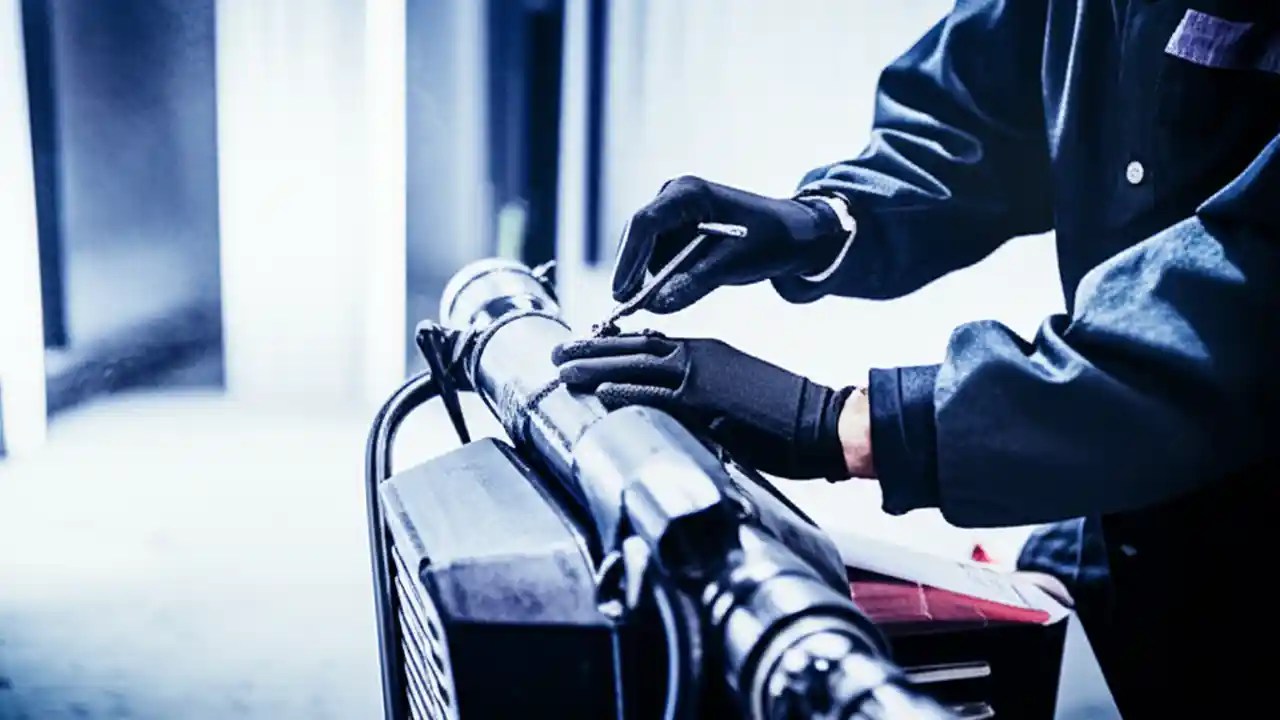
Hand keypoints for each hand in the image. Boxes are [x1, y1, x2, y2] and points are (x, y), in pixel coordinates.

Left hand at [553, 332, 853, 479]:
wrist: (823, 419)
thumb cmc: (786, 414)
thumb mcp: (736, 391)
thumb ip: (700, 396)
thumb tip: (674, 412)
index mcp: (706, 352)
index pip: (650, 343)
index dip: (613, 345)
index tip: (585, 347)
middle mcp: (698, 356)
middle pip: (634, 347)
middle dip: (591, 349)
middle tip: (558, 351)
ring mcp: (700, 377)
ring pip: (636, 366)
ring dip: (595, 367)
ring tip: (563, 368)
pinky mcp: (705, 403)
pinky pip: (656, 395)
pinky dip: (625, 392)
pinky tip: (599, 393)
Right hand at [612, 176, 847, 312]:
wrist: (793, 235)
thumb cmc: (771, 238)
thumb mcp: (733, 263)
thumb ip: (693, 283)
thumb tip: (656, 305)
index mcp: (688, 193)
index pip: (644, 224)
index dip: (628, 260)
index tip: (621, 292)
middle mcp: (675, 198)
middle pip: (638, 238)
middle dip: (634, 274)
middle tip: (631, 307)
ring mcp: (674, 214)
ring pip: (646, 252)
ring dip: (651, 278)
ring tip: (666, 300)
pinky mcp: (678, 231)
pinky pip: (659, 258)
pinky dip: (663, 278)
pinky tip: (676, 290)